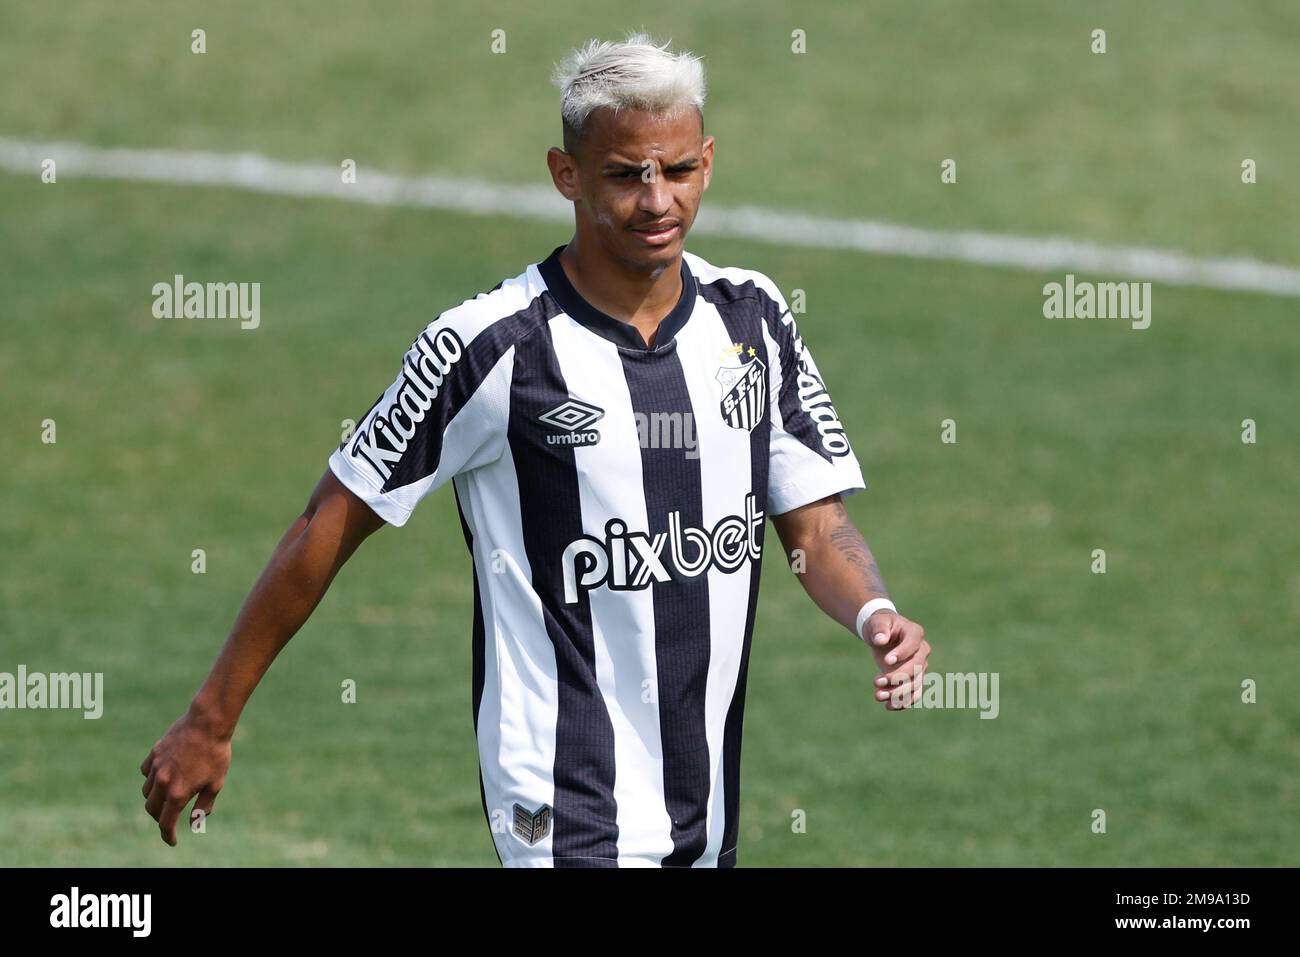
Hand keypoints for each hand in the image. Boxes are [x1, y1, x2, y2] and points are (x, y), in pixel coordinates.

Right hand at [140, 708, 231, 845]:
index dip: (168, 835)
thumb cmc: (216, 753)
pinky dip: (151, 779)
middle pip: (151, 809)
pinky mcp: (154, 753)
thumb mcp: (216, 783)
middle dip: (159, 818)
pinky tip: (162, 777)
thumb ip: (203, 806)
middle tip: (169, 819)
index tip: (172, 841)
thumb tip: (193, 824)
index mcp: (178, 793)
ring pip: (146, 791)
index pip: (166, 823)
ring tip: (167, 797)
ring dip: (154, 799)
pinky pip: (146, 772)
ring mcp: (156, 767)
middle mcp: (163, 782)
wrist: (208, 723)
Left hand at [864, 611, 929, 710]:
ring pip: (915, 684)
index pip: (913, 645)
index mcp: (915, 633)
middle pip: (916, 668)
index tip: (886, 661)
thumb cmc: (880, 626)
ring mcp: (920, 667)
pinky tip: (888, 706)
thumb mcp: (877, 623)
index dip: (902, 653)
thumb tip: (880, 640)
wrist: (882, 636)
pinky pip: (914, 694)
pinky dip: (903, 702)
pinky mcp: (914, 679)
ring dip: (898, 693)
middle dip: (897, 677)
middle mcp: (922, 651)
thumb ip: (879, 629)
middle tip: (876, 682)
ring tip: (877, 696)